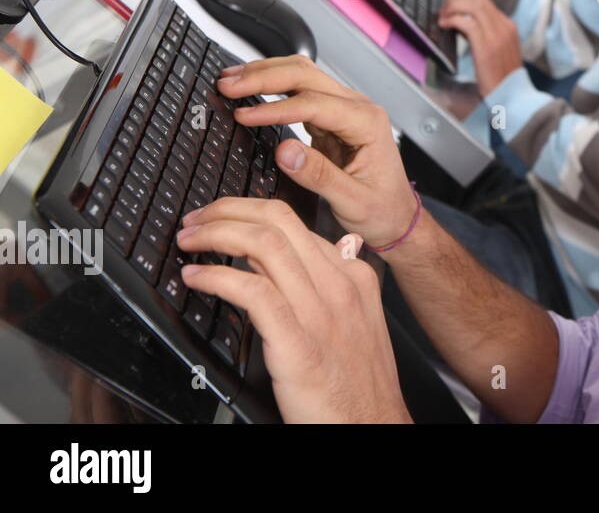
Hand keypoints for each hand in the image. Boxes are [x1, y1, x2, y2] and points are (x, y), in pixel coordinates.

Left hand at [177, 197, 410, 422]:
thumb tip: (291, 260)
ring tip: (189, 242)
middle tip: (196, 219)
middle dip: (227, 210)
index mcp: (353, 276)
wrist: (372, 426)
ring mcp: (321, 313)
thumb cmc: (359, 382)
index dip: (248, 212)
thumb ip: (328, 286)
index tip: (220, 219)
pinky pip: (254, 293)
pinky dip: (218, 278)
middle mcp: (340, 285)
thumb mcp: (354, 321)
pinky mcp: (299, 344)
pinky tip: (197, 279)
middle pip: (278, 220)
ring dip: (216, 235)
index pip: (295, 222)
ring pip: (265, 245)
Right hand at [216, 56, 415, 245]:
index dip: (274, 108)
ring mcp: (344, 110)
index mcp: (367, 123)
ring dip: (265, 74)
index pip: (314, 103)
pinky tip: (250, 90)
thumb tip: (284, 151)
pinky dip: (271, 87)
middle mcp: (358, 108)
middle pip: (306, 75)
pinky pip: (299, 92)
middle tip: (228, 85)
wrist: (397, 216)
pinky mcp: (331, 118)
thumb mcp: (352, 201)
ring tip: (231, 80)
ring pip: (302, 75)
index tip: (243, 115)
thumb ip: (319, 176)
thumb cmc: (382, 210)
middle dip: (264, 76)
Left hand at [438, 0, 522, 95]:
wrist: (512, 96)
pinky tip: (444, 25)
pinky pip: (467, 22)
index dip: (462, 0)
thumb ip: (483, 34)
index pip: (483, 0)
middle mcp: (504, 26)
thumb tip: (461, 22)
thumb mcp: (496, 50)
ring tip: (442, 17)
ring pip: (472, 5)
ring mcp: (497, 35)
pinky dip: (453, 19)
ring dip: (453, 7)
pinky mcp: (487, 46)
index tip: (450, 9)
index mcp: (508, 26)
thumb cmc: (500, 77)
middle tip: (442, 11)